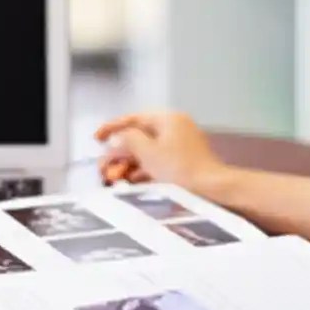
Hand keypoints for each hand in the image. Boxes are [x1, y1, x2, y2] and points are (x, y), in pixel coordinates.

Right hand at [94, 112, 226, 190]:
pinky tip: (129, 183)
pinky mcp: (183, 165)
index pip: (133, 118)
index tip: (97, 138)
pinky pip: (156, 164)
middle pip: (138, 138)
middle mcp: (174, 129)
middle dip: (119, 154)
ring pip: (146, 153)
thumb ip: (127, 140)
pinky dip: (141, 172)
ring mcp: (180, 147)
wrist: (212, 190)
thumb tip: (117, 138)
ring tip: (113, 178)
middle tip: (104, 167)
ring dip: (128, 165)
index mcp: (167, 119)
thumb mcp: (147, 151)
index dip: (112, 128)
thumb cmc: (181, 168)